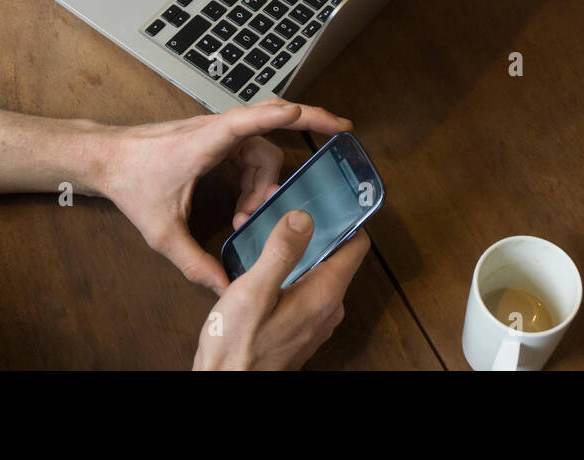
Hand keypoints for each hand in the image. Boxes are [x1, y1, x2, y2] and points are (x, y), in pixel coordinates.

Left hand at [96, 98, 352, 294]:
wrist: (105, 158)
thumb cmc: (131, 182)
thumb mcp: (161, 231)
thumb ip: (193, 262)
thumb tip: (223, 287)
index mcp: (207, 142)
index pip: (254, 120)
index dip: (288, 116)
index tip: (319, 118)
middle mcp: (217, 130)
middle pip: (269, 138)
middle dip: (295, 150)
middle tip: (328, 150)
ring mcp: (217, 133)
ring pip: (260, 150)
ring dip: (263, 183)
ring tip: (247, 218)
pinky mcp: (214, 139)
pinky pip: (248, 153)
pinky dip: (254, 179)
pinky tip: (244, 208)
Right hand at [193, 208, 369, 369]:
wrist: (226, 385)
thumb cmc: (236, 345)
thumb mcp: (253, 292)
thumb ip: (281, 252)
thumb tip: (304, 216)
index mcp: (325, 294)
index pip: (356, 245)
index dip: (345, 217)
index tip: (324, 198)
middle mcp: (329, 308)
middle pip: (334, 255)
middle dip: (311, 230)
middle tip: (279, 209)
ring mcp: (316, 321)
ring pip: (317, 273)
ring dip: (296, 252)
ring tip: (263, 232)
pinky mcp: (300, 329)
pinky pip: (304, 290)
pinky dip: (289, 273)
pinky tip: (261, 266)